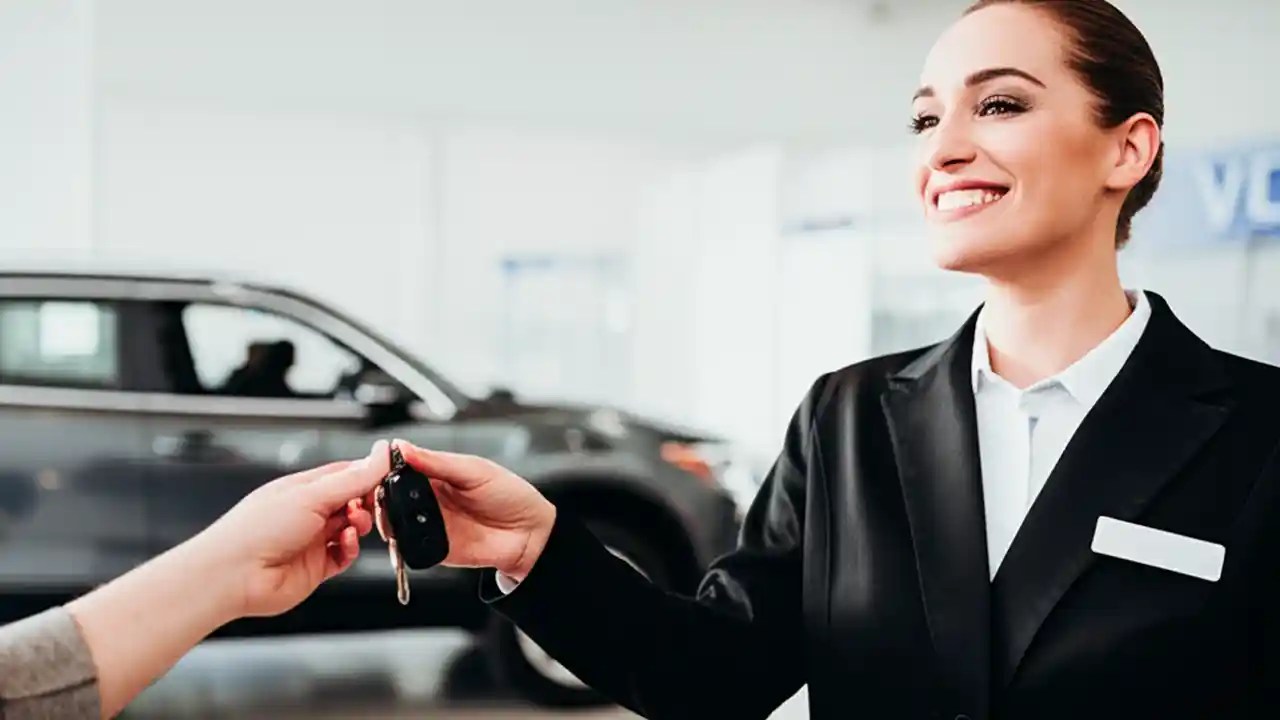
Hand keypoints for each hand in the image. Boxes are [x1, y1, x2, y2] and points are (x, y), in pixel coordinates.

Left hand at [189, 440, 391, 617]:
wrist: (233, 576)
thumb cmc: (255, 530)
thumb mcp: (312, 495)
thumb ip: (352, 479)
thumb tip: (380, 455)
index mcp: (304, 487)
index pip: (347, 473)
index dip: (369, 473)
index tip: (390, 474)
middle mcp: (308, 512)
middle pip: (353, 501)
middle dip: (368, 502)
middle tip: (375, 504)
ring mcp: (312, 539)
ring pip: (352, 528)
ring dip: (360, 525)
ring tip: (354, 525)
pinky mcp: (317, 566)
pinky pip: (345, 555)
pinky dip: (351, 549)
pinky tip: (344, 544)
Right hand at [377, 439, 555, 581]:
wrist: (530, 534)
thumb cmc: (511, 496)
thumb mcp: (474, 470)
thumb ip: (438, 462)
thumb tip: (403, 447)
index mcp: (437, 473)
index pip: (400, 467)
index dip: (384, 466)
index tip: (373, 463)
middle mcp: (429, 498)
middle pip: (390, 494)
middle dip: (377, 492)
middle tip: (371, 488)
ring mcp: (429, 524)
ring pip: (393, 520)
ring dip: (384, 515)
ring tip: (382, 509)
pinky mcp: (433, 548)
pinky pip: (408, 546)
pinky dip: (399, 541)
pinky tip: (397, 531)